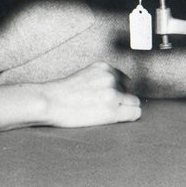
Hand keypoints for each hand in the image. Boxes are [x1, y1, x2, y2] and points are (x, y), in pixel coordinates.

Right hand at [0, 61, 141, 131]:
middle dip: (123, 98)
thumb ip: (102, 78)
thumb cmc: (64, 93)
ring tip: (110, 114)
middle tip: (109, 107)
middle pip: (130, 90)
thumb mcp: (86, 76)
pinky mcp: (112, 110)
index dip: (119, 90)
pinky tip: (119, 119)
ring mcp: (113, 93)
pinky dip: (130, 116)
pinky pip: (134, 113)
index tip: (111, 98)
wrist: (51, 102)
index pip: (124, 79)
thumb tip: (118, 89)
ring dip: (126, 108)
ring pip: (135, 102)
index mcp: (104, 67)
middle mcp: (111, 78)